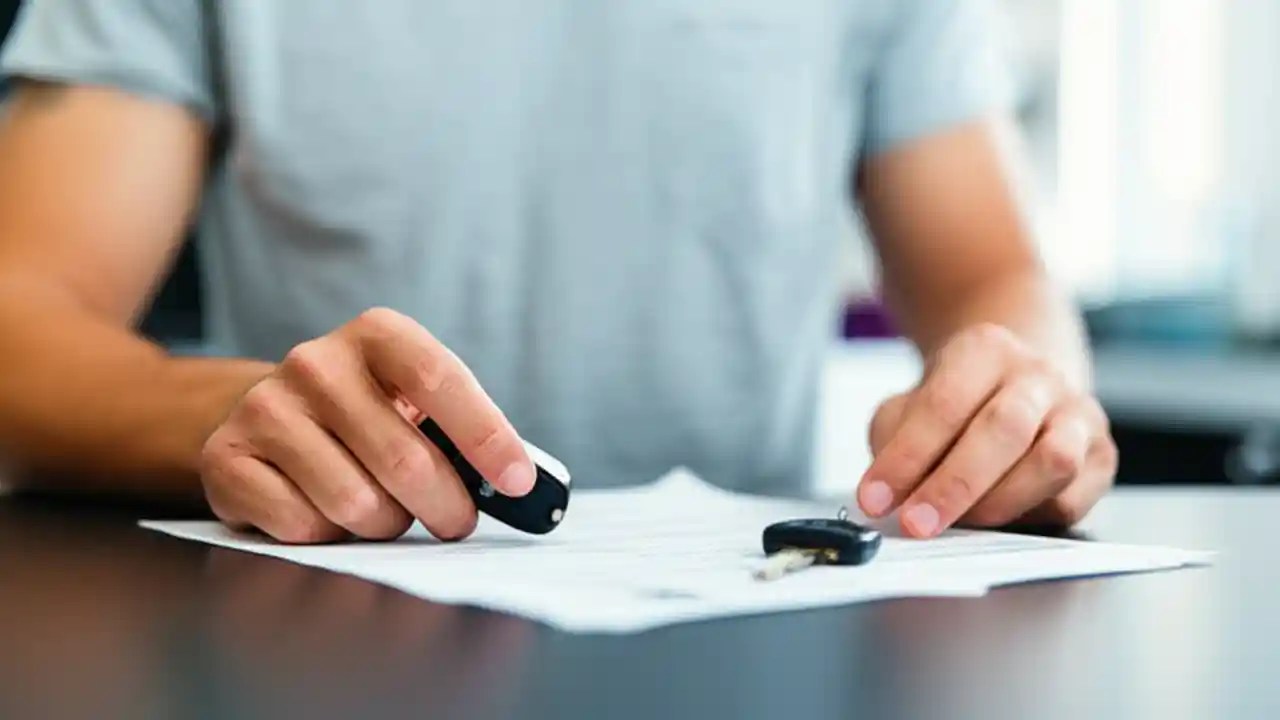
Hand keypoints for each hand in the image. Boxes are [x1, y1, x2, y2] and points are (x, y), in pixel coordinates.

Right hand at [200, 308, 535, 543]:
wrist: (276, 421)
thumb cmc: (374, 418)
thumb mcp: (420, 405)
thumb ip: (466, 435)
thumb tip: (525, 486)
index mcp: (377, 335)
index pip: (439, 379)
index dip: (485, 436)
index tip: (517, 483)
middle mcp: (315, 362)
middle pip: (404, 459)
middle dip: (445, 508)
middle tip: (455, 521)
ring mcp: (264, 408)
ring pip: (356, 503)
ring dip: (385, 524)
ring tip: (382, 509)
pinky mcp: (225, 458)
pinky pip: (302, 526)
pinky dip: (329, 536)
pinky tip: (326, 512)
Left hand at [856, 324, 1116, 537]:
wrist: (1016, 383)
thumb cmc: (952, 405)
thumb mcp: (908, 406)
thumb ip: (894, 442)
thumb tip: (889, 494)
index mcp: (985, 349)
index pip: (944, 404)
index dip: (907, 457)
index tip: (874, 499)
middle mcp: (1038, 374)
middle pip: (1004, 429)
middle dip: (954, 486)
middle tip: (916, 524)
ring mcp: (1078, 412)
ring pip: (1053, 461)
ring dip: (999, 503)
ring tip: (958, 524)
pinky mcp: (1101, 455)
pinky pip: (1072, 497)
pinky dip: (1031, 517)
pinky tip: (998, 519)